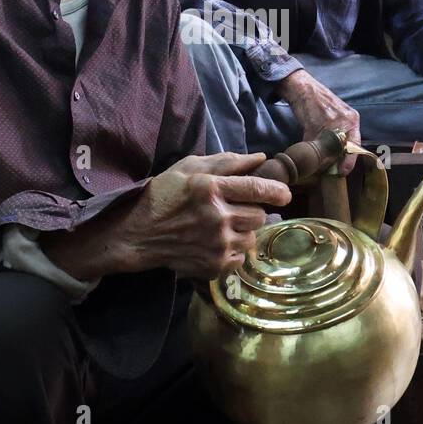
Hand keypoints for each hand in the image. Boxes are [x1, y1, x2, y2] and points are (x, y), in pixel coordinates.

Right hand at [111, 152, 291, 279]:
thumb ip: (226, 162)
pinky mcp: (214, 265)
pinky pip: (240, 258)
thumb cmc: (162, 196)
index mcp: (211, 189)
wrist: (138, 234)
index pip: (258, 189)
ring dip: (243, 232)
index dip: (277, 192)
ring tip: (223, 227)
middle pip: (259, 216)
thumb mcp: (188, 168)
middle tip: (236, 209)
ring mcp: (217, 244)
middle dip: (253, 211)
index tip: (285, 194)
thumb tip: (260, 158)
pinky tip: (216, 243)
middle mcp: (217, 217)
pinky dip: (233, 251)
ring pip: (252, 238)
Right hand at [277, 69, 361, 172]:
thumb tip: (338, 157)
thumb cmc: (321, 103)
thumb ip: (342, 132)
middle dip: (335, 161)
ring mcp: (330, 121)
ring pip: (327, 147)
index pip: (357, 143)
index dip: (351, 160)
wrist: (304, 89)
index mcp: (352, 118)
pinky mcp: (315, 123)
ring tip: (316, 159)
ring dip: (320, 156)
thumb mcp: (338, 115)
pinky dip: (309, 147)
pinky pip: (313, 142)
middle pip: (342, 148)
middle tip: (329, 170)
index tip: (344, 171)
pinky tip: (307, 148)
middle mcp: (344, 120)